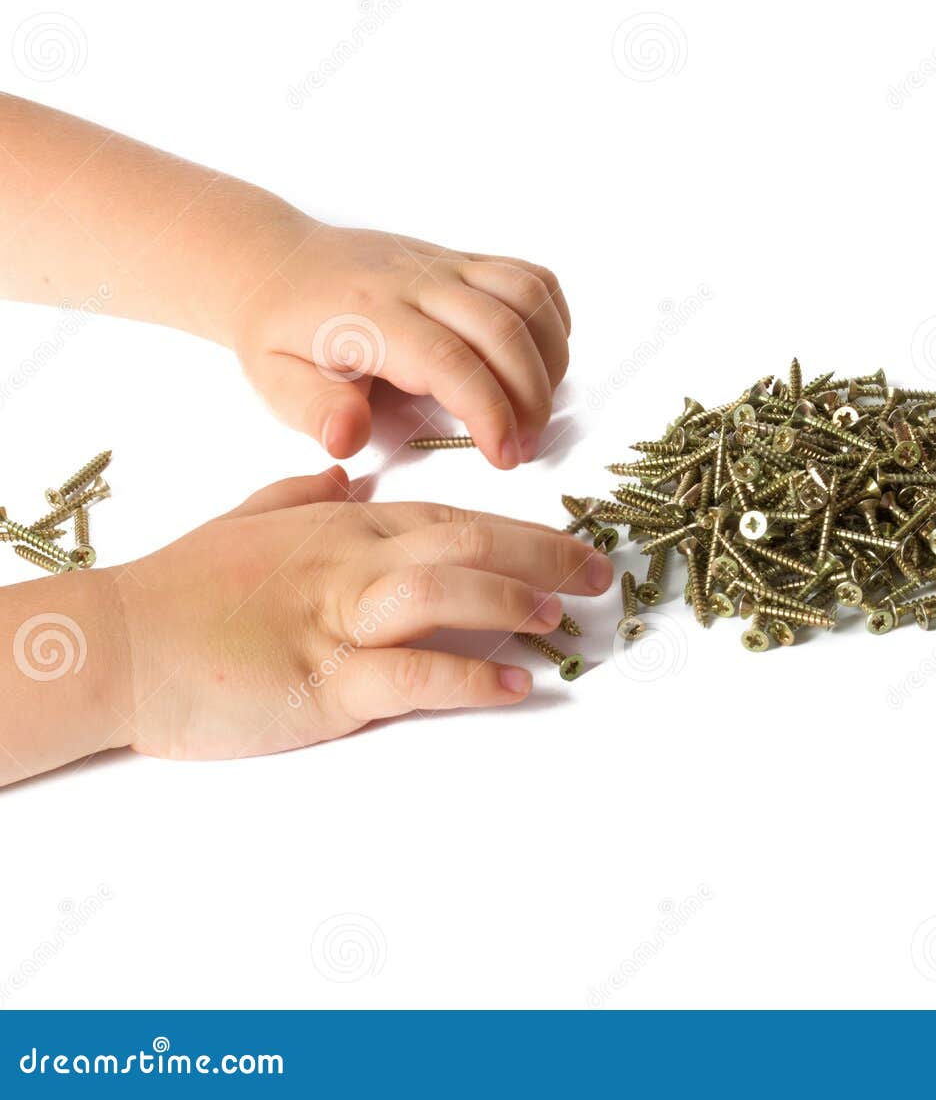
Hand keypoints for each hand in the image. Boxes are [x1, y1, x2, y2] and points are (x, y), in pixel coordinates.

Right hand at [108, 467, 611, 759]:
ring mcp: (337, 618)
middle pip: (468, 544)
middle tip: (598, 577)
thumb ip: (307, 494)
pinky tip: (515, 685)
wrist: (116, 644)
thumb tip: (348, 471)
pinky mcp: (320, 681)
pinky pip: (411, 674)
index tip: (575, 543)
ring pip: (445, 592)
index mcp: (346, 526)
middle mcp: (353, 561)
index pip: (455, 517)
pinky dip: (471, 678)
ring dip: (511, 603)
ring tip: (558, 621)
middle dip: (544, 557)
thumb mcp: (252, 521)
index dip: (523, 530)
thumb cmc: (184, 588)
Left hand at [232, 221, 570, 469]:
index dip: (490, 411)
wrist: (276, 263)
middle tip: (523, 448)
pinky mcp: (465, 261)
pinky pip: (531, 278)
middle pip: (504, 329)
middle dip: (531, 397)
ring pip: (528, 296)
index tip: (505, 455)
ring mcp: (446, 265)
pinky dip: (553, 320)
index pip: (450, 361)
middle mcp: (416, 281)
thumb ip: (314, 410)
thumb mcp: (274, 380)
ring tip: (535, 407)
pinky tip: (538, 360)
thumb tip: (345, 441)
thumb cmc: (281, 331)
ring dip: (550, 358)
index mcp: (370, 316)